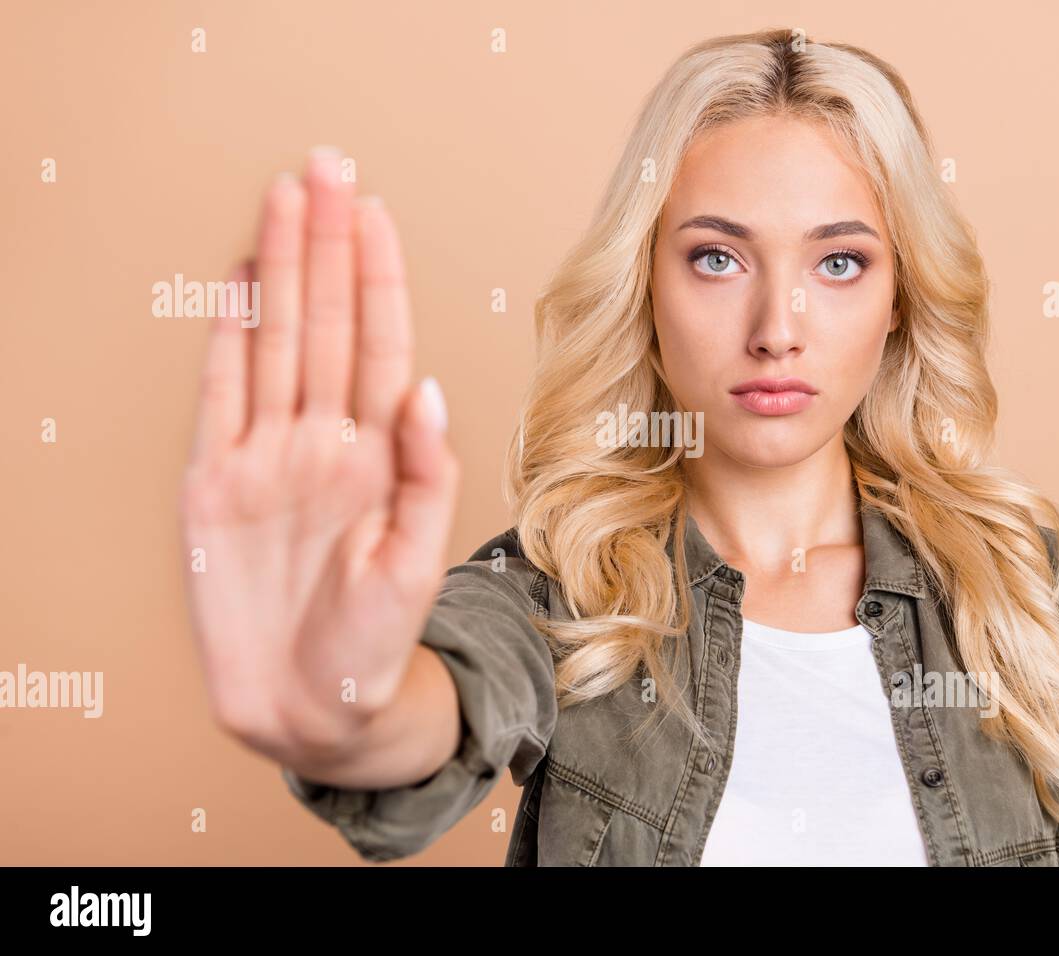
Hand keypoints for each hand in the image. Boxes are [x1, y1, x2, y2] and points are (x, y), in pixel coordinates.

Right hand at [180, 148, 459, 763]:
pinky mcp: (217, 481)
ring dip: (281, 270)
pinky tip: (240, 281)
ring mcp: (270, 454)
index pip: (381, 343)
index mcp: (379, 453)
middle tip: (326, 166)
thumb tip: (429, 389)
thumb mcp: (413, 562)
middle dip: (328, 244)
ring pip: (276, 340)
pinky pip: (221, 392)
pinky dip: (227, 335)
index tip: (375, 210)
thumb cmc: (376, 639)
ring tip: (285, 199)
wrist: (310, 702)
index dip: (377, 276)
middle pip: (327, 322)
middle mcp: (325, 438)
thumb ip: (424, 475)